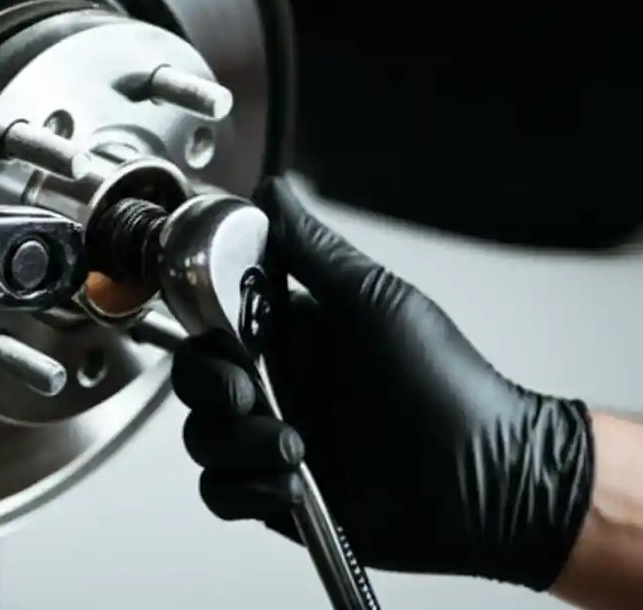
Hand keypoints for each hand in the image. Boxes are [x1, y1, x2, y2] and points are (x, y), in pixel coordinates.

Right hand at [172, 178, 593, 589]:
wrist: (490, 483)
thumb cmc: (448, 386)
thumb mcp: (376, 303)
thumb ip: (313, 250)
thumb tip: (271, 192)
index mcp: (293, 334)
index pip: (211, 324)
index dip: (205, 334)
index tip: (228, 342)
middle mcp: (280, 385)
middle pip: (196, 382)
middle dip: (215, 393)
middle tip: (254, 399)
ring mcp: (276, 440)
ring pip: (203, 440)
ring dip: (240, 447)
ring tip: (295, 452)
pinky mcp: (278, 493)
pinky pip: (221, 492)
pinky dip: (246, 490)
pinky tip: (292, 486)